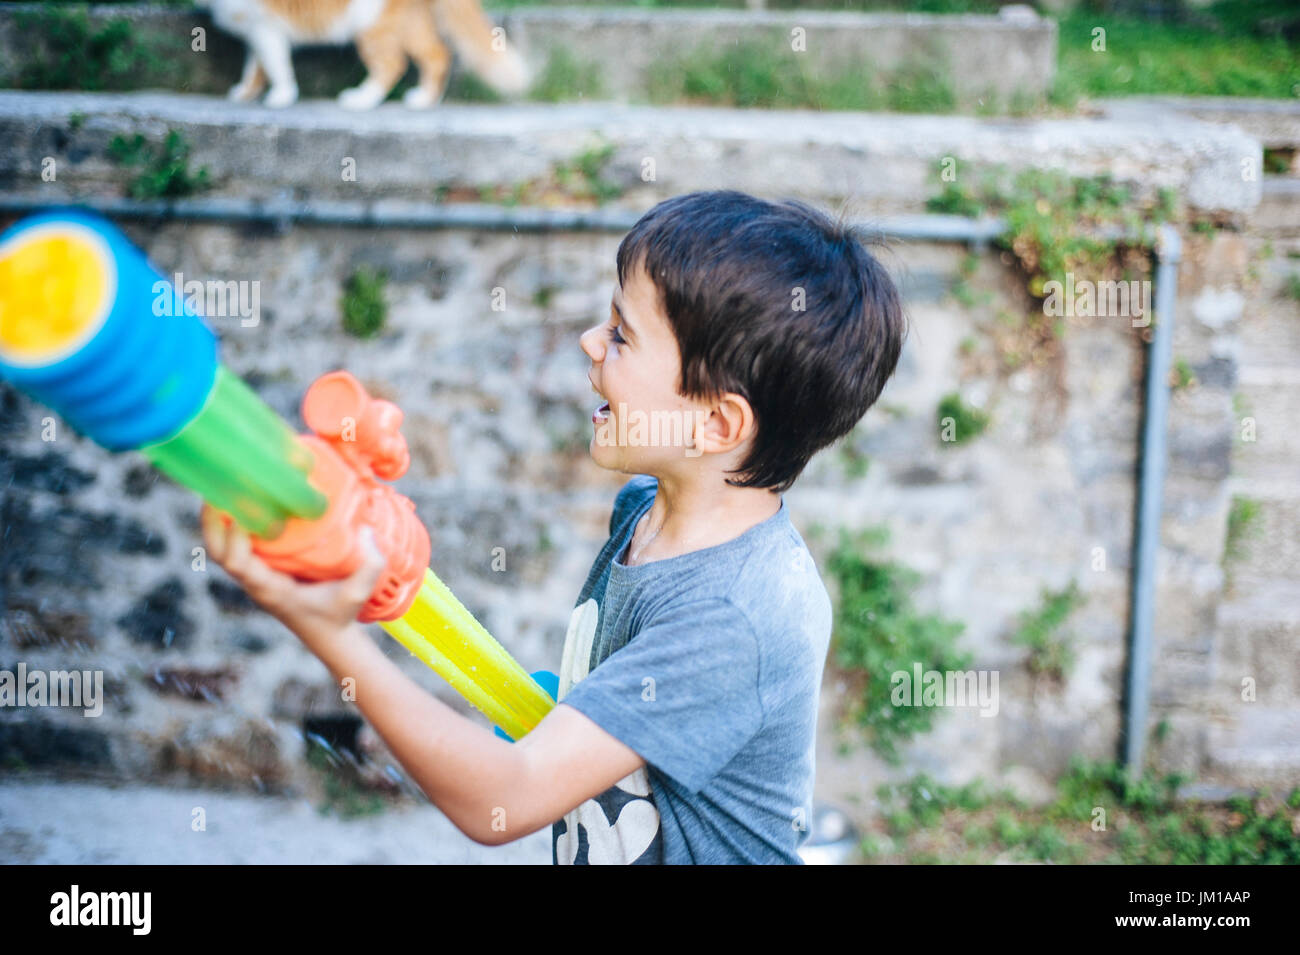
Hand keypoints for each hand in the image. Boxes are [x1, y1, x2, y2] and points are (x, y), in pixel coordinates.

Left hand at [200, 503, 387, 651]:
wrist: (329, 635)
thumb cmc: (340, 614)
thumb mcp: (359, 593)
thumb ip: (370, 565)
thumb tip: (367, 530)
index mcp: (272, 590)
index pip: (239, 565)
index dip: (233, 538)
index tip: (242, 511)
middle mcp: (256, 584)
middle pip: (220, 554)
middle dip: (213, 523)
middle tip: (220, 489)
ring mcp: (254, 578)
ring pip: (222, 549)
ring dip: (217, 521)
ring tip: (225, 487)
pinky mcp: (259, 571)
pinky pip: (235, 547)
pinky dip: (231, 525)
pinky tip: (242, 501)